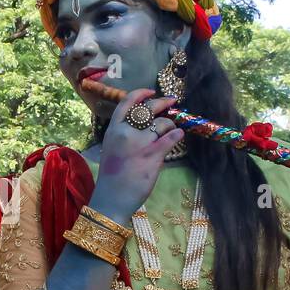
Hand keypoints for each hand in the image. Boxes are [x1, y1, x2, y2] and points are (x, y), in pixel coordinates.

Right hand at [89, 89, 184, 223]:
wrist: (112, 198)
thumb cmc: (112, 177)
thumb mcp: (111, 149)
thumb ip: (122, 135)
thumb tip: (141, 125)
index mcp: (113, 130)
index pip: (126, 103)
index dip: (140, 94)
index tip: (151, 91)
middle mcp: (125, 133)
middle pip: (147, 109)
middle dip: (162, 102)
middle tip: (172, 101)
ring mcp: (139, 143)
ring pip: (161, 123)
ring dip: (170, 125)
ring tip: (172, 129)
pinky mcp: (153, 155)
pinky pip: (170, 138)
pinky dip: (177, 134)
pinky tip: (179, 134)